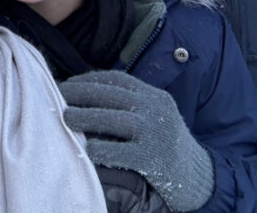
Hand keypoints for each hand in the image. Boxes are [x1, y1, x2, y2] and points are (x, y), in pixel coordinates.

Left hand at [60, 70, 213, 212]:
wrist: (201, 178)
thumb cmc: (167, 145)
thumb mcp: (156, 116)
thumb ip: (131, 104)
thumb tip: (85, 95)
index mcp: (155, 96)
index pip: (117, 79)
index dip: (89, 79)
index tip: (68, 82)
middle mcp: (157, 110)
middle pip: (111, 94)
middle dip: (79, 93)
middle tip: (56, 95)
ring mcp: (156, 134)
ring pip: (113, 119)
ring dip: (84, 116)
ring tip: (64, 117)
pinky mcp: (154, 159)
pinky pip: (120, 152)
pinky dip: (99, 148)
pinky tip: (84, 148)